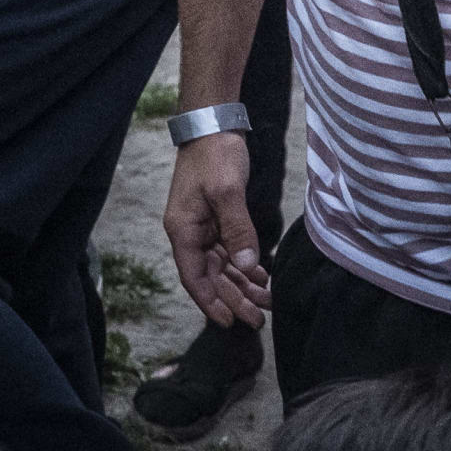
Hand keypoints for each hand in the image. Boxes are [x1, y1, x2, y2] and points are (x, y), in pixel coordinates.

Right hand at [161, 136, 273, 328]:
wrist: (213, 127)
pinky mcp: (217, 221)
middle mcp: (191, 234)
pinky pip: (230, 252)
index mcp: (183, 231)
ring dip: (243, 285)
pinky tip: (263, 277)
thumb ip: (237, 228)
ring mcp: (203, 229)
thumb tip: (247, 264)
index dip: (211, 302)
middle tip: (259, 321)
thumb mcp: (227, 191)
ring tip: (267, 304)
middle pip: (212, 277)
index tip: (230, 322)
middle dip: (234, 299)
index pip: (195, 278)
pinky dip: (246, 266)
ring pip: (223, 267)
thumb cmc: (214, 156)